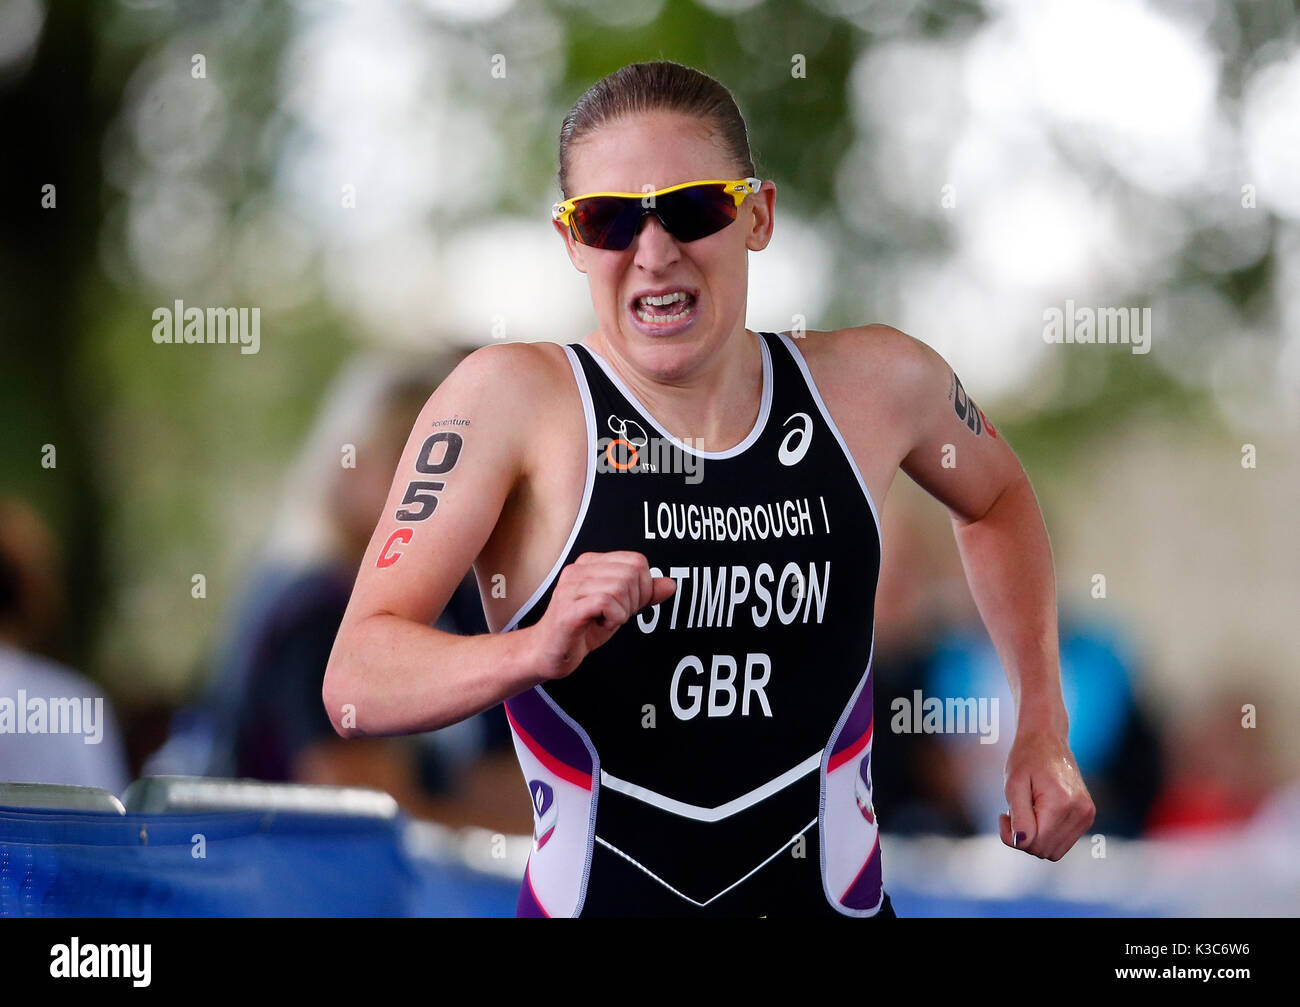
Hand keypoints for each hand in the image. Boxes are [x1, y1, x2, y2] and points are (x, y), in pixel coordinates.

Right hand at [526, 551, 675, 680]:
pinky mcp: (569, 610)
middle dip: (635, 600)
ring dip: (623, 612)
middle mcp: (578, 570)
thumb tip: (670, 584)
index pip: (637, 561)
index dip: (644, 587)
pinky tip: (602, 625)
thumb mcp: (620, 609)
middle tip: (618, 615)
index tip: (628, 605)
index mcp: (590, 563)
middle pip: (632, 573)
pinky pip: (606, 602)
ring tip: (606, 620)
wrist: (549, 654)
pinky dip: (614, 618)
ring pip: (620, 587)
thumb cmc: (583, 629)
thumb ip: (644, 595)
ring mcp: (570, 588)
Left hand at [998, 727, 1095, 860]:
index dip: (1012, 836)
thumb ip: (1019, 817)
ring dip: (1036, 839)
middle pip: (1044, 851)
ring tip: (1027, 812)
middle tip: (1012, 814)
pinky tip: (1039, 814)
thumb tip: (1023, 843)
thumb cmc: (1026, 759)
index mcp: (1061, 803)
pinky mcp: (1087, 816)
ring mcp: (1086, 815)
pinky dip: (1048, 835)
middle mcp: (1079, 812)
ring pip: (1054, 851)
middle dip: (1023, 839)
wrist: (1048, 739)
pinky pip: (1063, 842)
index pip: (1033, 843)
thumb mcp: (1013, 785)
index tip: (1003, 816)